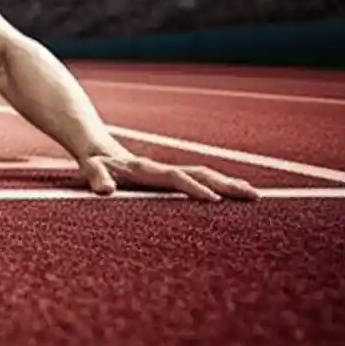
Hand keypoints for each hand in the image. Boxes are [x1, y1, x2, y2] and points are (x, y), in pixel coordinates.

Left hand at [78, 153, 260, 201]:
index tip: (215, 200)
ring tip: (253, 196)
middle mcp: (161, 169)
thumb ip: (97, 178)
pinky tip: (232, 195)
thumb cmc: (93, 160)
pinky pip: (198, 180)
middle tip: (254, 196)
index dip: (194, 188)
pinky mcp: (168, 178)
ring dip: (228, 184)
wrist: (96, 145)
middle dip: (226, 185)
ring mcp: (167, 173)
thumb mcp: (91, 168)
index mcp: (146, 169)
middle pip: (200, 174)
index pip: (175, 178)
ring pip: (203, 176)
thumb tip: (105, 190)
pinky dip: (217, 186)